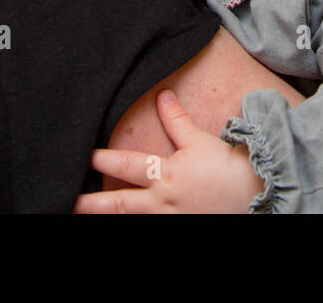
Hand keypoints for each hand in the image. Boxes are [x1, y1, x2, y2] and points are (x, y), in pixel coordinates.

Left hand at [74, 90, 264, 213]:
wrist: (255, 195)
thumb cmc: (226, 167)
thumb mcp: (200, 141)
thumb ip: (176, 120)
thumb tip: (161, 95)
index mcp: (166, 175)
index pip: (129, 165)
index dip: (104, 158)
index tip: (83, 154)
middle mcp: (162, 201)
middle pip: (119, 204)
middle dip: (91, 204)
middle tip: (67, 203)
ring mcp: (169, 219)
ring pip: (132, 220)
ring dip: (110, 216)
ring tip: (81, 214)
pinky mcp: (178, 227)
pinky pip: (151, 228)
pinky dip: (136, 224)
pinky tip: (122, 223)